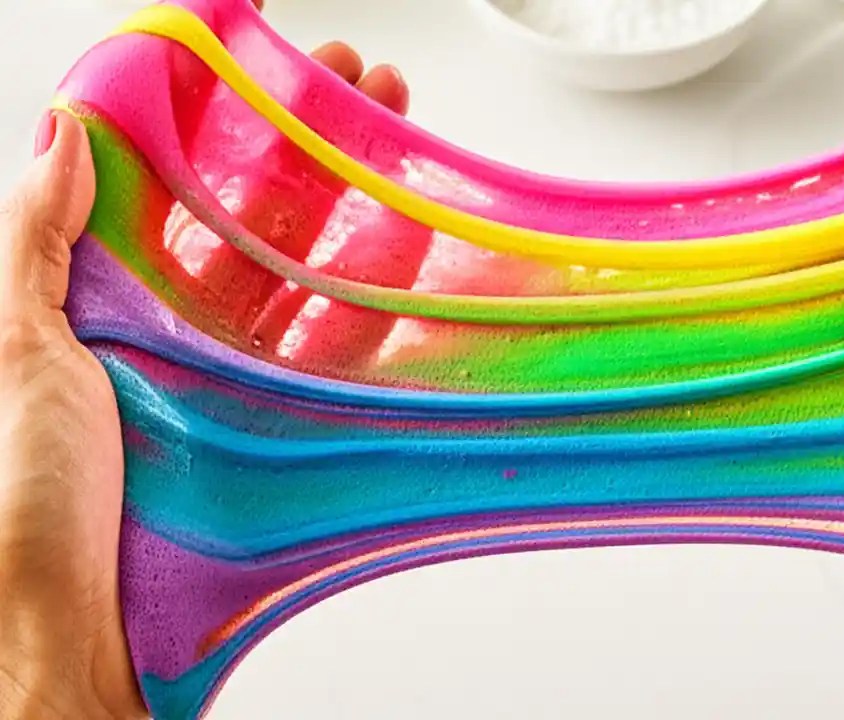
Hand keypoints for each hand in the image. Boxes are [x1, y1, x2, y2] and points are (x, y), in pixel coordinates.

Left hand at [0, 2, 411, 713]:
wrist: (76, 650)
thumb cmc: (24, 516)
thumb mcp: (14, 359)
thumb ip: (35, 244)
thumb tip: (65, 134)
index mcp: (107, 314)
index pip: (181, 197)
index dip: (231, 133)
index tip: (276, 81)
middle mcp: (181, 347)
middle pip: (263, 229)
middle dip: (319, 154)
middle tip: (369, 94)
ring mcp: (243, 396)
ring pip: (318, 284)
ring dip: (368, 214)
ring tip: (406, 152)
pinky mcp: (292, 445)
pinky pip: (348, 364)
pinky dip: (391, 312)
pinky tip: (422, 264)